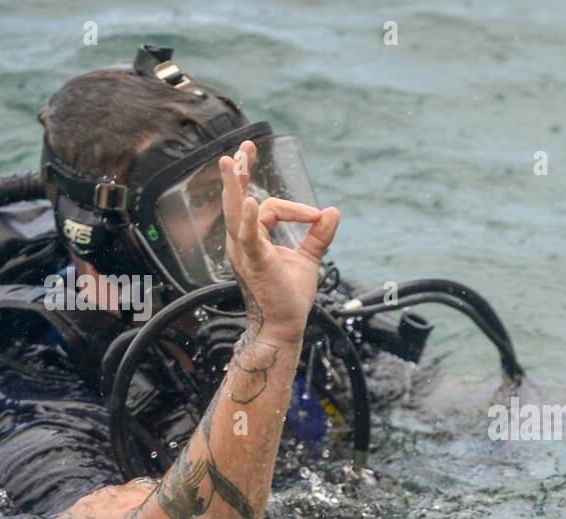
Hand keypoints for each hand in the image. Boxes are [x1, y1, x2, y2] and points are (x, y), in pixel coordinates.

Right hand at [218, 140, 339, 342]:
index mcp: (254, 238)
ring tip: (232, 161)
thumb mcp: (308, 260)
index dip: (296, 210)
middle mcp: (243, 242)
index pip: (270, 208)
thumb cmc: (289, 296)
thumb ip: (318, 236)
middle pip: (238, 200)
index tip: (317, 216)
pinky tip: (252, 202)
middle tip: (244, 146)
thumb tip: (333, 211)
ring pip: (238, 211)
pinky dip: (250, 219)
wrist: (285, 325)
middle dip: (239, 172)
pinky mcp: (255, 262)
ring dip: (235, 185)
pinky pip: (249, 236)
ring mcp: (245, 251)